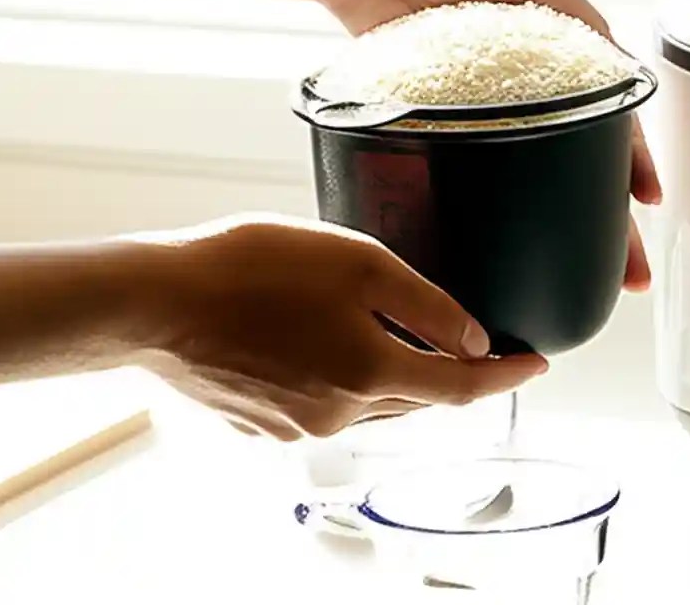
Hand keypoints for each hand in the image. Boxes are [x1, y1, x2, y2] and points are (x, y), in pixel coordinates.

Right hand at [135, 213, 547, 440]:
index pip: (465, 389)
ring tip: (396, 335)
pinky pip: (324, 406)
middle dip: (450, 373)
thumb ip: (427, 305)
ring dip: (397, 377)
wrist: (154, 303)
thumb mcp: (359, 263)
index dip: (508, 376)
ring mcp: (298, 427)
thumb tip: (475, 341)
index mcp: (371, 375)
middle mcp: (340, 415)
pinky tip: (322, 342)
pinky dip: (342, 380)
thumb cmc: (250, 269)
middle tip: (470, 341)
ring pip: (372, 407)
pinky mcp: (262, 424)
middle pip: (419, 400)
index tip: (536, 364)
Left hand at [315, 0, 661, 289]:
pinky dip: (498, 195)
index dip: (631, 157)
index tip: (647, 198)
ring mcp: (485, 99)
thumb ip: (568, 11)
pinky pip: (479, 160)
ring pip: (534, 167)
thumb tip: (616, 61)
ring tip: (581, 263)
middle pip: (579, 154)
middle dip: (606, 210)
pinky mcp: (442, 111)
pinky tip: (514, 227)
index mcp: (557, 43)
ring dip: (560, 213)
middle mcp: (527, 77)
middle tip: (626, 264)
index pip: (609, 111)